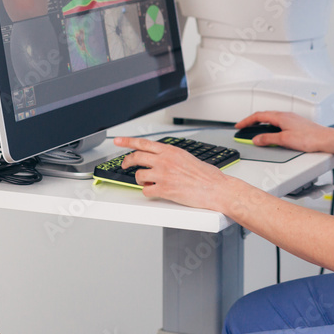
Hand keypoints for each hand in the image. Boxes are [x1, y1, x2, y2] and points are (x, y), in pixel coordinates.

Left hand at [113, 137, 234, 209]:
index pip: (143, 143)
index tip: (118, 141)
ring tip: (148, 182)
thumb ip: (172, 156)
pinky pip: (145, 190)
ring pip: (138, 175)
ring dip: (140, 180)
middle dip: (127, 162)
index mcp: (170, 151)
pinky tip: (155, 191)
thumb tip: (163, 157)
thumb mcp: (188, 157)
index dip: (127, 141)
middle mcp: (164, 161)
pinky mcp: (164, 189)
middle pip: (136, 157)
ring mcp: (163, 175)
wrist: (216, 189)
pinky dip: (148, 192)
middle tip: (126, 165)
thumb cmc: (207, 175)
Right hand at [234, 111, 333, 152]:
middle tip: (244, 129)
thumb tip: (257, 139)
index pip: (258, 116)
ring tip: (255, 132)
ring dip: (261, 125)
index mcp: (281, 116)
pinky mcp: (297, 125)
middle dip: (252, 122)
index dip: (246, 121)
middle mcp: (286, 116)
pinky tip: (272, 135)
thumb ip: (268, 139)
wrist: (327, 140)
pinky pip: (279, 124)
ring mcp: (292, 120)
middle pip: (264, 116)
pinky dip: (270, 128)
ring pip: (272, 120)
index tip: (239, 126)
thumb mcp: (284, 140)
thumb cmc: (310, 138)